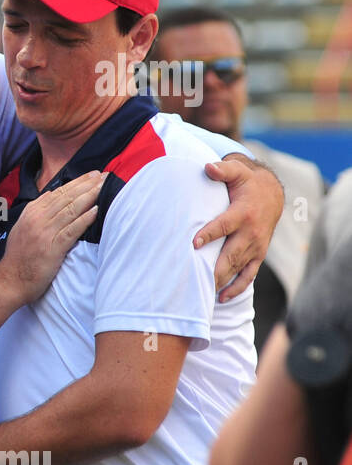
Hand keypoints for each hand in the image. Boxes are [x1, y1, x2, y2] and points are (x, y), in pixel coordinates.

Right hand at [0, 171, 102, 302]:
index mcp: (31, 213)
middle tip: (104, 175)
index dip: (77, 182)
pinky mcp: (52, 248)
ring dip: (90, 197)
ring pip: (71, 210)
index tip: (92, 175)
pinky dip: (85, 219)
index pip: (58, 193)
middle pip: (66, 197)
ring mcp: (45, 233)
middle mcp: (37, 219)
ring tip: (104, 187)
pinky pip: (72, 230)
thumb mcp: (23, 227)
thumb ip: (37, 211)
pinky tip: (96, 211)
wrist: (10, 280)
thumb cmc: (19, 257)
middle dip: (87, 185)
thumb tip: (52, 195)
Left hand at [197, 157, 283, 301]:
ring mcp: (255, 247)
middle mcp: (251, 233)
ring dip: (220, 281)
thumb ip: (223, 170)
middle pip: (231, 254)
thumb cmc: (246, 183)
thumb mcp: (237, 171)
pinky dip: (236, 287)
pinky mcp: (257, 255)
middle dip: (214, 268)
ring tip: (201, 294)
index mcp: (243, 213)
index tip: (193, 243)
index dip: (209, 234)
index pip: (224, 225)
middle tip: (194, 281)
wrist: (271, 195)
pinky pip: (248, 275)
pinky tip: (219, 297)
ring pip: (237, 267)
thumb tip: (208, 166)